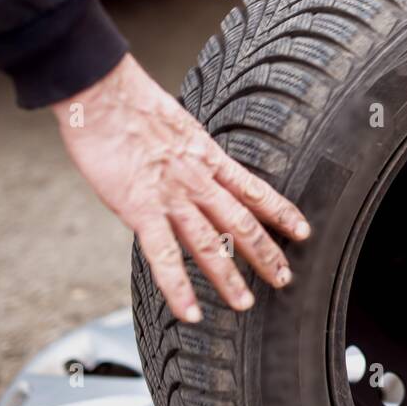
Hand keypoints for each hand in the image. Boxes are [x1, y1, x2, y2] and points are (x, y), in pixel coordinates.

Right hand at [54, 55, 310, 322]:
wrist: (104, 94)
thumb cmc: (130, 104)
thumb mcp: (175, 125)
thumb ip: (187, 153)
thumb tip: (189, 165)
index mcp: (208, 157)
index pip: (254, 189)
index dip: (281, 212)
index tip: (302, 230)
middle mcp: (198, 179)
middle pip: (241, 222)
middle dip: (265, 253)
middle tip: (284, 279)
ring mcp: (172, 196)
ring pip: (210, 243)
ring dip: (230, 277)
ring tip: (246, 304)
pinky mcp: (141, 209)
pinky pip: (164, 255)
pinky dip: (178, 287)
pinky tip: (190, 312)